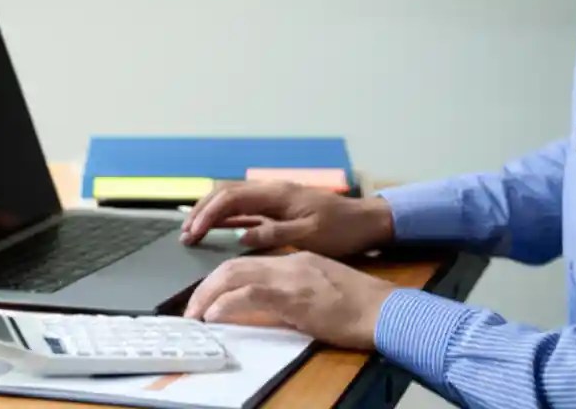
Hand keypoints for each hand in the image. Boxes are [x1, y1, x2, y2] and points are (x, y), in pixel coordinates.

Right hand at [179, 182, 394, 256]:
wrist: (366, 222)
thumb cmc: (341, 230)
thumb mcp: (309, 235)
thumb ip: (274, 233)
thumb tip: (240, 236)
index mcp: (276, 194)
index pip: (231, 198)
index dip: (208, 214)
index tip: (192, 233)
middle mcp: (271, 191)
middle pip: (226, 194)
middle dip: (202, 211)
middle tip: (185, 234)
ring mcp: (274, 198)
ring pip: (233, 200)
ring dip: (211, 213)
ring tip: (193, 232)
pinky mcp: (278, 208)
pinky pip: (245, 209)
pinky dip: (227, 218)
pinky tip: (217, 231)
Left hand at [183, 252, 396, 349]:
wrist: (383, 309)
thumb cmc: (360, 306)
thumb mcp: (320, 290)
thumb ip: (294, 291)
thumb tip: (267, 304)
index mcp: (294, 260)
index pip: (247, 263)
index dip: (221, 280)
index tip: (207, 297)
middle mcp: (288, 263)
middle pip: (233, 266)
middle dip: (206, 287)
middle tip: (192, 308)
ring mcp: (290, 277)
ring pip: (234, 275)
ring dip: (207, 295)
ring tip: (195, 314)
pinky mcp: (292, 296)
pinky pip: (248, 295)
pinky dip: (225, 304)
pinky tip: (214, 315)